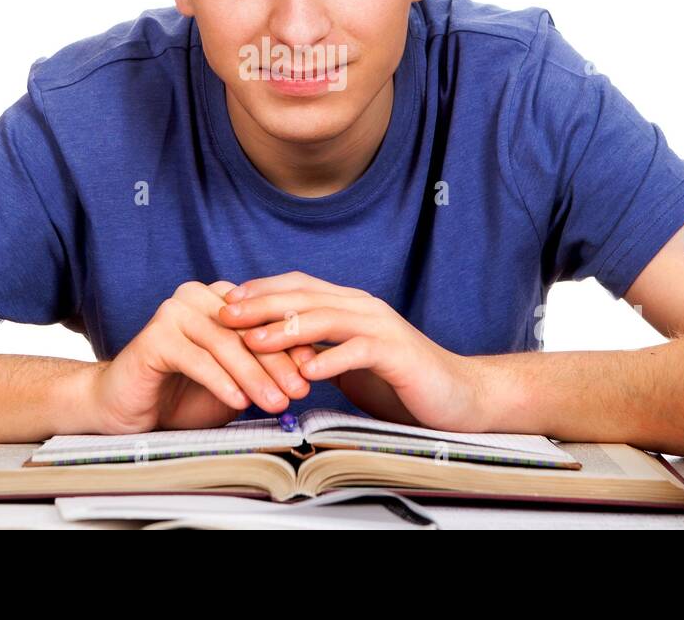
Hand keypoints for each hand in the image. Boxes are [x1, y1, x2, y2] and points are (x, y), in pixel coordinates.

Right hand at [88, 280, 315, 432]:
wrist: (126, 406)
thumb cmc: (181, 394)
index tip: (315, 372)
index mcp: (219, 299)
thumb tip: (307, 371)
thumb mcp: (232, 381)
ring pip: (224, 344)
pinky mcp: (154, 335)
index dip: (290, 345)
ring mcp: (173, 312)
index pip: (262, 319)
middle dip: (277, 363)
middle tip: (299, 391)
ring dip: (253, 376)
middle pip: (246, 330)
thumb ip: (261, 369)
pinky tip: (239, 403)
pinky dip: (220, 382)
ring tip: (275, 402)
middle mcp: (197, 297)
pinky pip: (196, 359)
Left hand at [218, 271, 487, 431]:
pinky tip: (307, 371)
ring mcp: (382, 328)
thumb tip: (270, 352)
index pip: (298, 287)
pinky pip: (359, 351)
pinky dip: (331, 359)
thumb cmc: (399, 383)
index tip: (226, 301)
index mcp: (349, 307)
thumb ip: (315, 351)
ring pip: (327, 318)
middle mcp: (363, 309)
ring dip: (287, 329)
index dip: (261, 290)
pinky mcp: (398, 355)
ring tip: (254, 341)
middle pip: (305, 297)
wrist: (458, 396)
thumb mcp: (347, 364)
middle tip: (226, 315)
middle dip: (262, 304)